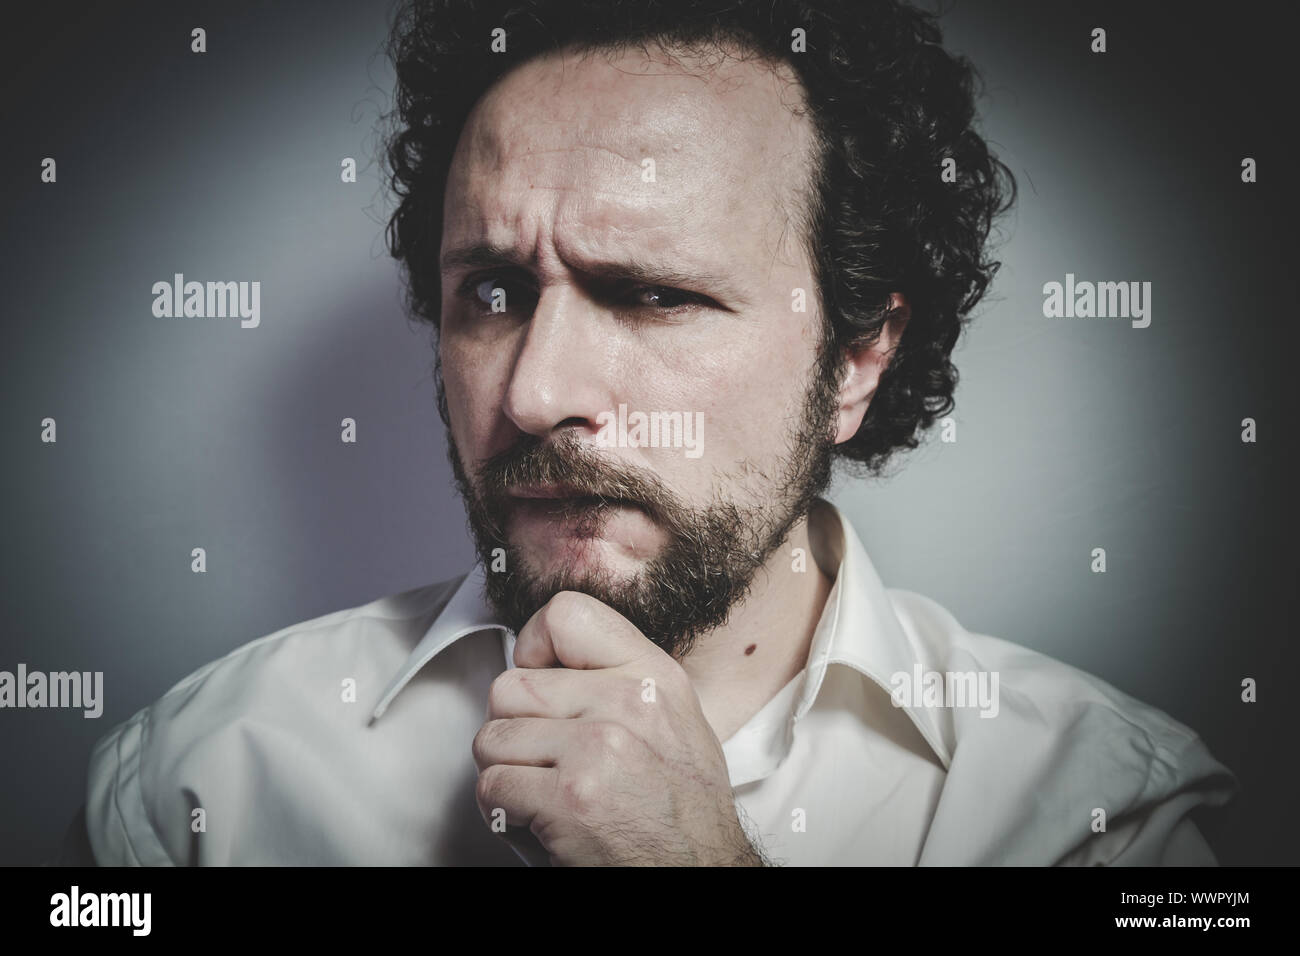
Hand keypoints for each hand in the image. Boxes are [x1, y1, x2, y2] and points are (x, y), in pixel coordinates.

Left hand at [472, 590, 766, 865]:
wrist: (699, 870)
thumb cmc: (683, 808)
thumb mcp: (675, 718)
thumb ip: (620, 678)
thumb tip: (549, 660)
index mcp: (652, 675)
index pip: (565, 614)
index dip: (533, 646)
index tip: (540, 678)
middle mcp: (626, 703)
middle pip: (510, 685)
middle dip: (514, 727)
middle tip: (545, 757)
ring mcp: (596, 749)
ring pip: (491, 736)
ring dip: (507, 771)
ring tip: (545, 790)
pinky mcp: (569, 798)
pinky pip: (492, 785)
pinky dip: (503, 811)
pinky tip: (541, 819)